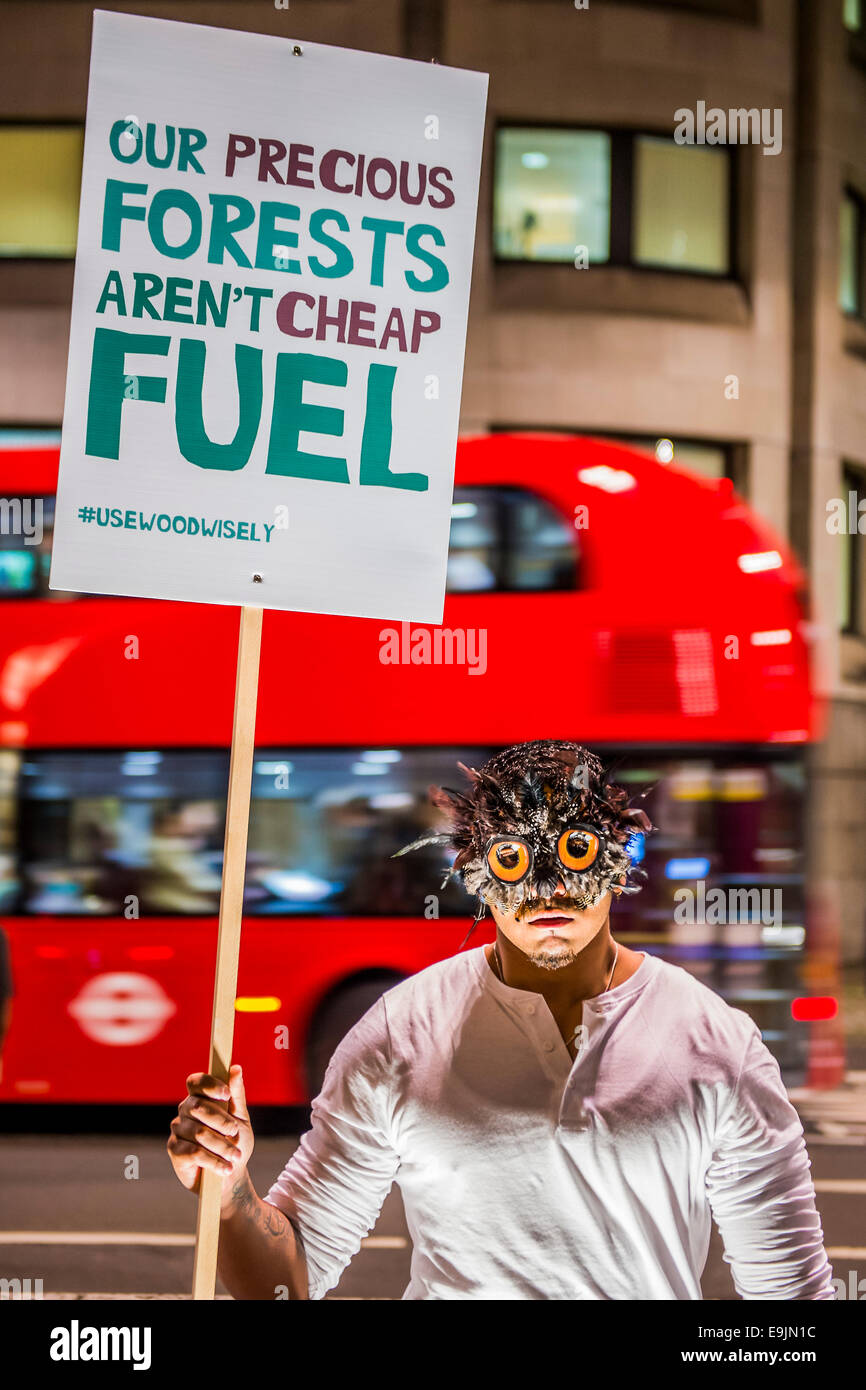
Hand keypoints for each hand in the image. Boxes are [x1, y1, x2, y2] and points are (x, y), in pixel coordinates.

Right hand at [167, 1064, 253, 1198]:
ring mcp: (178, 1129)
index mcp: (201, 1097)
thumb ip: (237, 1094)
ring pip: (199, 1132)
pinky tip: (225, 1168)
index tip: (226, 1094)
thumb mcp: (241, 1117)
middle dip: (221, 1120)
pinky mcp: (174, 1150)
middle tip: (235, 1132)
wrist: (231, 1173)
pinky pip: (194, 1152)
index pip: (196, 1081)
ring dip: (221, 1145)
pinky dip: (213, 1161)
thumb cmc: (236, 1141)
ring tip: (235, 1156)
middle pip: (198, 1107)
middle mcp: (185, 1110)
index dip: (209, 1085)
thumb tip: (235, 1068)